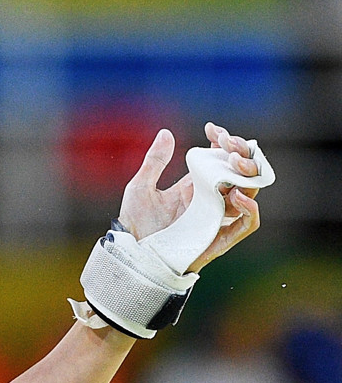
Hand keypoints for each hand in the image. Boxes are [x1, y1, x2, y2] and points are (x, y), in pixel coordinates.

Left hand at [118, 122, 261, 271]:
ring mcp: (217, 218)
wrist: (132, 253)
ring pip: (249, 194)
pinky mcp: (220, 238)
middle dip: (241, 154)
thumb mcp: (141, 187)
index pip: (221, 160)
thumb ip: (155, 161)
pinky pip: (246, 224)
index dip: (224, 143)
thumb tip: (166, 132)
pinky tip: (238, 194)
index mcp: (195, 186)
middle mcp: (210, 200)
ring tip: (233, 162)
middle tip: (227, 142)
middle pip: (240, 173)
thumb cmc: (136, 223)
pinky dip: (249, 209)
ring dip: (248, 175)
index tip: (212, 129)